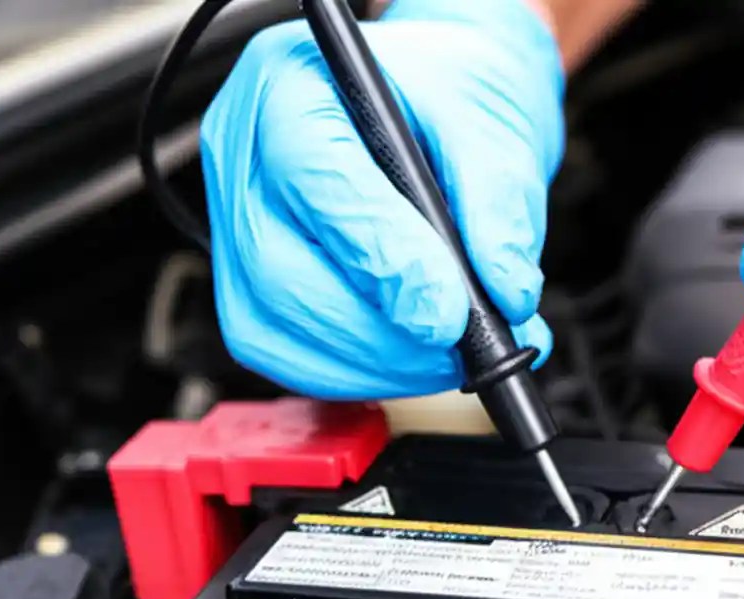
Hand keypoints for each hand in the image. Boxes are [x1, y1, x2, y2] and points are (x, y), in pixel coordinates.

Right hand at [199, 0, 563, 398]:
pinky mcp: (251, 283)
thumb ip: (498, 201)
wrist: (437, 101)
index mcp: (289, 84)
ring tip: (450, 354)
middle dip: (380, 336)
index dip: (385, 258)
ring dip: (373, 364)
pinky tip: (418, 355)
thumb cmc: (449, 91)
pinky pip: (288, 352)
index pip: (317, 181)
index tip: (451, 311)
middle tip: (458, 346)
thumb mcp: (492, 119)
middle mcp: (243, 155)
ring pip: (272, 329)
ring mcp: (237, 224)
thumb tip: (505, 291)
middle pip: (279, 276)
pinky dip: (361, 370)